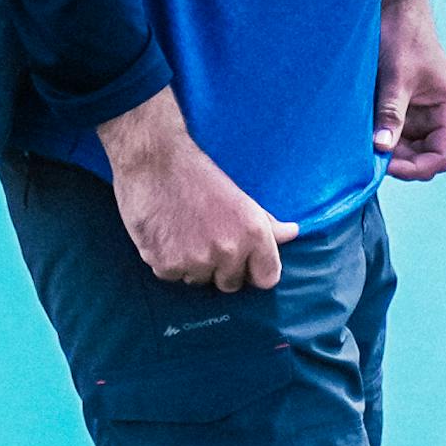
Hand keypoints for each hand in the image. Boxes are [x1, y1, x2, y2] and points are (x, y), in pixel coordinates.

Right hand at [103, 89, 285, 293]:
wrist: (153, 161)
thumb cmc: (197, 175)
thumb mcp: (239, 197)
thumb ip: (267, 223)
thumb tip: (292, 233)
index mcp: (253, 234)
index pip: (267, 279)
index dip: (254, 271)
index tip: (244, 262)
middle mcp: (228, 251)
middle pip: (230, 284)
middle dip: (219, 268)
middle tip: (204, 238)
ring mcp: (196, 261)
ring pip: (198, 280)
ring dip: (191, 265)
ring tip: (182, 232)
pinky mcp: (166, 265)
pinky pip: (171, 276)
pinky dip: (166, 261)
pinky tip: (165, 234)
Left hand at [374, 0, 445, 184]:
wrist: (392, 8)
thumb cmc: (403, 37)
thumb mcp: (397, 77)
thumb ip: (391, 113)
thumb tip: (382, 148)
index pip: (442, 153)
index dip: (419, 167)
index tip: (391, 166)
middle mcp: (434, 115)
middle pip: (422, 156)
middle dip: (400, 162)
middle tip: (371, 161)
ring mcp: (415, 112)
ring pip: (404, 148)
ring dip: (387, 152)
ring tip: (363, 150)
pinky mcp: (396, 106)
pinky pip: (390, 132)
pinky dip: (377, 138)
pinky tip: (361, 139)